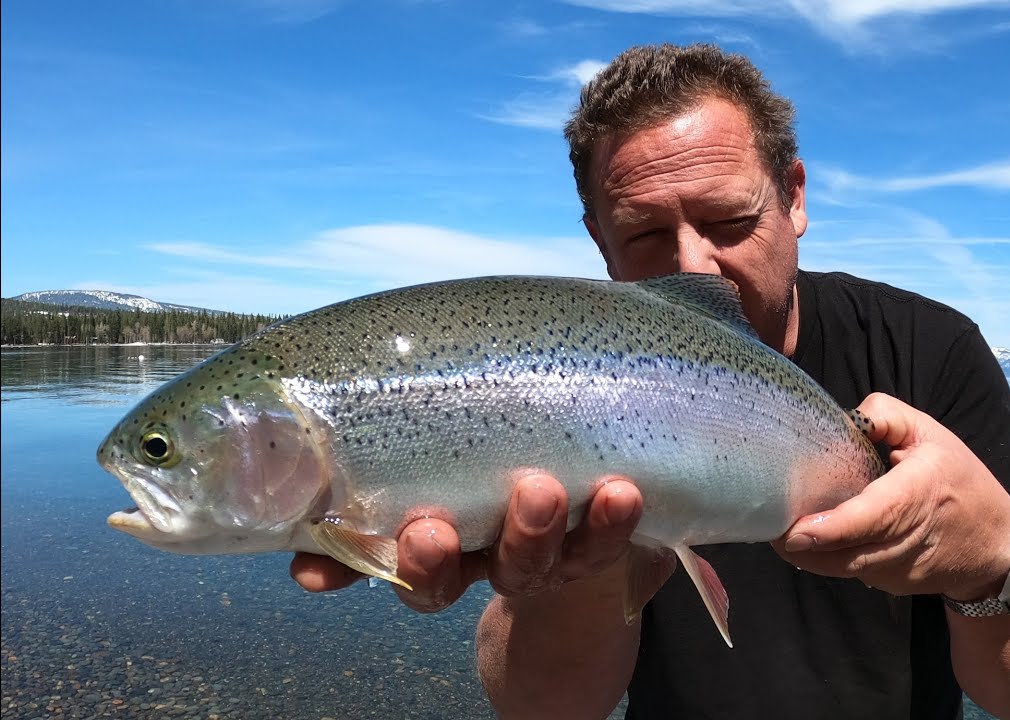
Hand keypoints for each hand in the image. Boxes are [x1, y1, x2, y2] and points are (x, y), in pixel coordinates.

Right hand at [291, 474, 644, 611]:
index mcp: (440, 546)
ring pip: (533, 559)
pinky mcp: (599, 540)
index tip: (328, 569)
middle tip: (430, 532)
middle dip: (439, 559)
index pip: (396, 567)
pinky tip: (620, 494)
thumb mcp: (438, 472)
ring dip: (534, 531)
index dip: (363, 568)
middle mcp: (488, 557)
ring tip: (541, 492)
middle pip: (453, 572)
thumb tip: (305, 535)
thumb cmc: (491, 473)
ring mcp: (545, 552)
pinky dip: (610, 522)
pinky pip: (605, 540)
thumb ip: (375, 495)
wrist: (583, 524)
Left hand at [772, 392, 1009, 599]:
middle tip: (766, 520)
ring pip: (840, 568)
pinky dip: (825, 557)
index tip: (792, 530)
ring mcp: (895, 570)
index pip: (868, 519)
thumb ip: (888, 416)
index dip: (828, 529)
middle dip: (800, 542)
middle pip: (842, 552)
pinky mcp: (888, 585)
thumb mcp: (932, 434)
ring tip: (778, 526)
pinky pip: (848, 571)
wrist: (995, 547)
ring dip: (806, 553)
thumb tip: (847, 415)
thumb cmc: (962, 482)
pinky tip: (810, 537)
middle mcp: (904, 540)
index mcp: (916, 495)